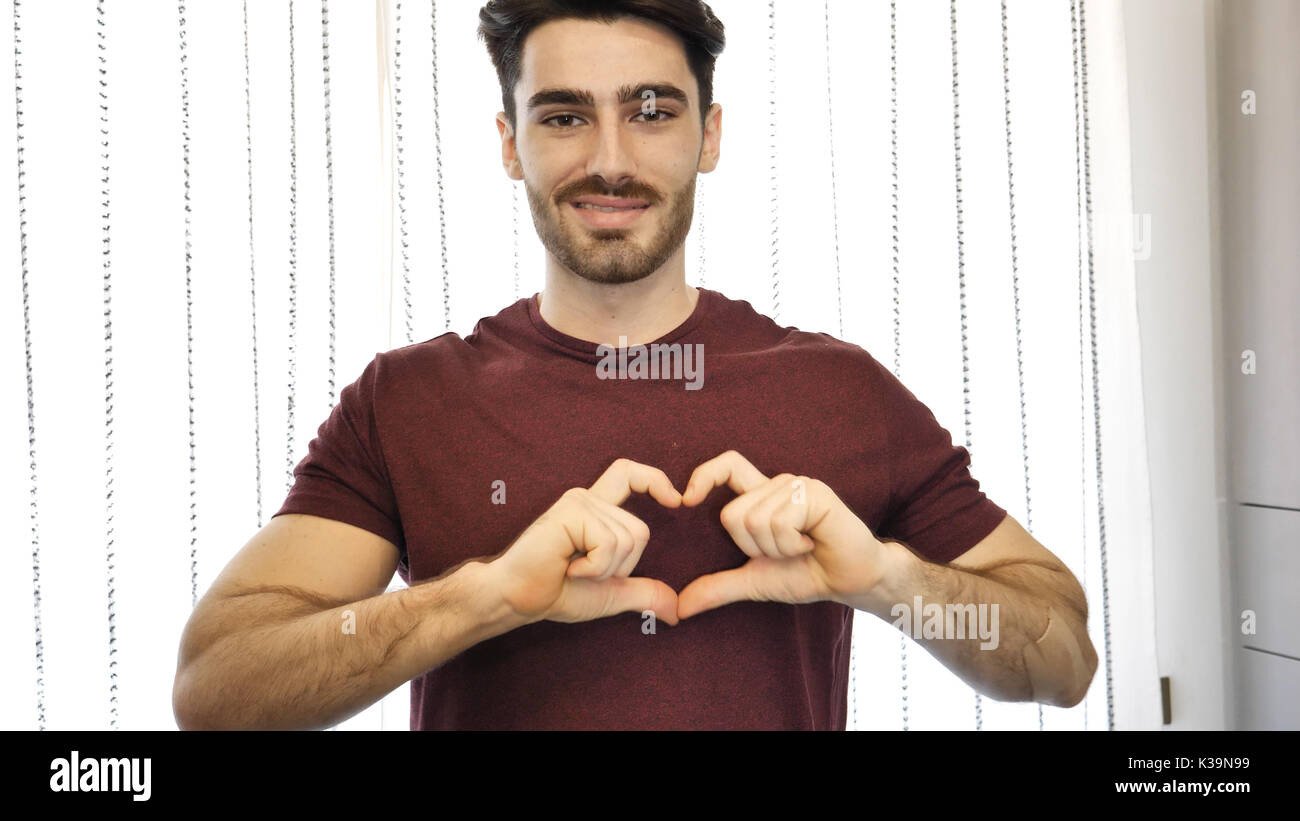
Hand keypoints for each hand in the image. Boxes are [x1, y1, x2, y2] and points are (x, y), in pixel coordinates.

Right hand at [485, 458, 682, 625]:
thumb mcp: (610, 594)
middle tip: (584, 572)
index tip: (677, 500)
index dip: (656, 479)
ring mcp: (579, 502)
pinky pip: (608, 543)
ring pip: (627, 539)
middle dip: (621, 566)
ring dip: (604, 570)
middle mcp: (588, 499)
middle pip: (640, 530)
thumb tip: (677, 611)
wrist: (516, 599)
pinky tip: (567, 568)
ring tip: (571, 569)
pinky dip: (593, 568)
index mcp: (597, 510)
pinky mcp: (570, 512)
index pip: (629, 475)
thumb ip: (643, 594)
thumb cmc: (555, 591)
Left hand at [676, 450, 888, 618]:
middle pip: (732, 514)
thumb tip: (680, 607)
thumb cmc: (807, 574)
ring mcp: (796, 486)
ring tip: (803, 547)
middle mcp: (777, 484)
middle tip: (785, 550)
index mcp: (761, 497)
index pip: (727, 466)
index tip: (685, 500)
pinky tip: (814, 543)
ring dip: (777, 548)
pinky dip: (793, 544)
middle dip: (754, 547)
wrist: (851, 582)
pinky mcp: (814, 493)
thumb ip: (718, 587)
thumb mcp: (754, 581)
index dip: (703, 475)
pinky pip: (780, 522)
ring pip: (755, 520)